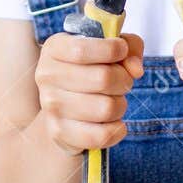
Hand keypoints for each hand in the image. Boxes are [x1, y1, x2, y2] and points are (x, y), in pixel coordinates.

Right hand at [35, 32, 144, 154]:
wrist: (63, 109)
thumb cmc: (91, 70)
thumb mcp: (109, 48)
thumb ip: (129, 46)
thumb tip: (135, 70)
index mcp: (54, 48)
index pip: (82, 50)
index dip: (111, 50)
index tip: (122, 50)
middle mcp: (47, 75)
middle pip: (102, 78)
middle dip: (124, 80)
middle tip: (122, 82)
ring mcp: (51, 106)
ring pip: (107, 108)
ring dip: (120, 105)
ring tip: (113, 101)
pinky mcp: (59, 132)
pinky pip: (102, 135)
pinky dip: (117, 129)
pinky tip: (113, 122)